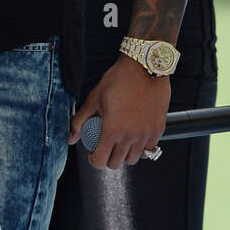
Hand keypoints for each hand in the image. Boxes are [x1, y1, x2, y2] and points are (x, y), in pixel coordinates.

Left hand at [69, 53, 168, 169]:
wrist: (144, 66)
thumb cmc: (119, 79)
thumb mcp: (94, 97)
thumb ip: (80, 120)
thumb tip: (71, 137)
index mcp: (112, 129)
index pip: (100, 161)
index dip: (93, 159)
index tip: (93, 152)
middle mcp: (130, 136)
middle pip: (116, 163)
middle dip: (108, 158)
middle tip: (106, 146)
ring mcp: (145, 134)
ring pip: (133, 159)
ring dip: (125, 154)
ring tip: (121, 141)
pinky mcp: (158, 130)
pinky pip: (150, 149)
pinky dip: (142, 148)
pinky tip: (136, 137)